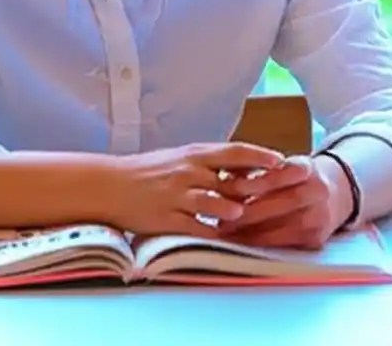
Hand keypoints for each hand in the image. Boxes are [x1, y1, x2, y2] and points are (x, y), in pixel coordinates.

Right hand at [103, 142, 283, 235]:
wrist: (109, 185)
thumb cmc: (149, 171)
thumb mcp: (181, 158)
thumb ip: (211, 162)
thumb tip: (246, 165)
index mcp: (195, 154)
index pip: (235, 152)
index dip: (260, 156)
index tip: (282, 160)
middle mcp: (190, 172)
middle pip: (232, 179)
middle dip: (258, 187)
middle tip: (281, 192)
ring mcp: (178, 196)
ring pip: (214, 203)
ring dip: (233, 209)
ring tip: (246, 214)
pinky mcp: (166, 219)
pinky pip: (195, 227)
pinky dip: (212, 233)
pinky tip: (225, 239)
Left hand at [213, 154, 353, 249]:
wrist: (334, 195)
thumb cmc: (293, 180)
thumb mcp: (278, 166)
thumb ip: (251, 170)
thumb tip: (221, 179)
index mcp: (306, 168)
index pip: (278, 175)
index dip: (252, 183)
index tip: (228, 191)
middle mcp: (318, 191)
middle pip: (279, 203)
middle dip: (247, 214)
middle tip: (221, 220)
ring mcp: (320, 216)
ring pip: (280, 227)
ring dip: (250, 232)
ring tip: (227, 232)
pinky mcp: (317, 239)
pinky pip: (284, 244)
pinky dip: (261, 243)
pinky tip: (243, 241)